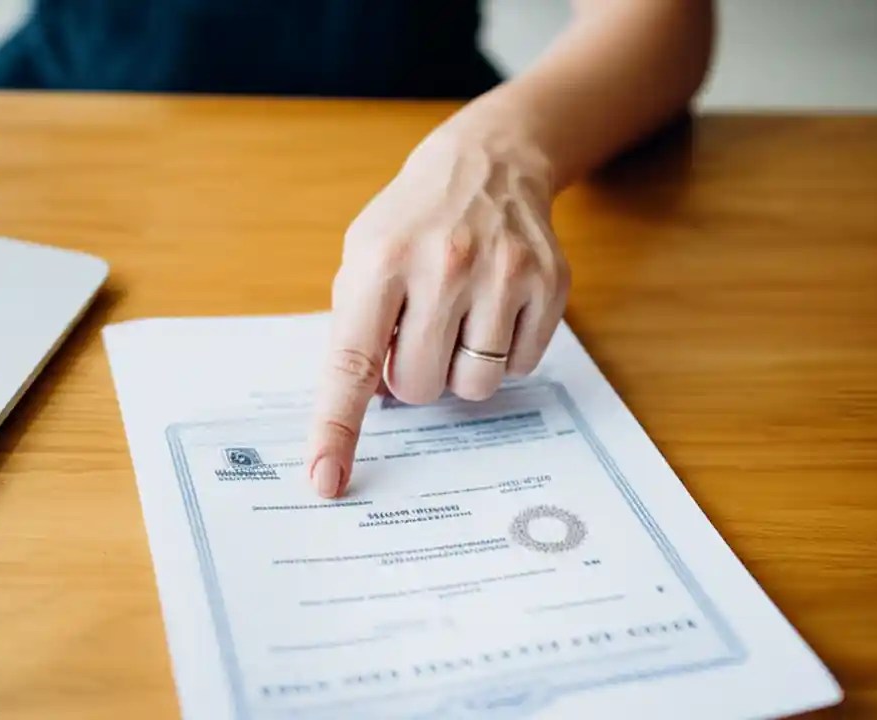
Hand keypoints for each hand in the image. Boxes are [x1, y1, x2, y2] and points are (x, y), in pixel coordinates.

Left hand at [307, 104, 569, 498]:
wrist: (487, 164)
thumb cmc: (412, 224)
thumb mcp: (361, 259)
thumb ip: (355, 332)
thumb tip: (368, 409)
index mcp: (380, 263)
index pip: (352, 364)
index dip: (337, 428)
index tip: (326, 479)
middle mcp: (443, 267)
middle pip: (419, 388)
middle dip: (412, 377)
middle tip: (418, 333)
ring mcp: (503, 275)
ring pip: (475, 387)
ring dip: (460, 369)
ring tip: (457, 321)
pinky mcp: (550, 285)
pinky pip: (520, 368)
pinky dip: (502, 353)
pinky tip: (493, 309)